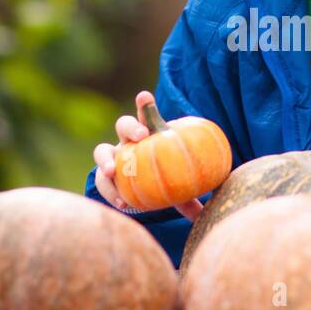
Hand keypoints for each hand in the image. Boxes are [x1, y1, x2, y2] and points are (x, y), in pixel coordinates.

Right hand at [92, 90, 204, 221]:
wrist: (144, 193)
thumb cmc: (165, 181)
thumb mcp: (178, 187)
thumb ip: (189, 197)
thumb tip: (208, 212)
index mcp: (147, 136)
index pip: (146, 116)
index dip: (145, 105)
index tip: (145, 96)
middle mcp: (128, 142)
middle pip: (123, 125)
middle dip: (131, 126)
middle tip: (141, 135)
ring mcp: (113, 157)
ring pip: (102, 150)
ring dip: (106, 159)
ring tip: (112, 171)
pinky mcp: (104, 176)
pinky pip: (102, 181)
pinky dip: (111, 192)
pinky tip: (123, 204)